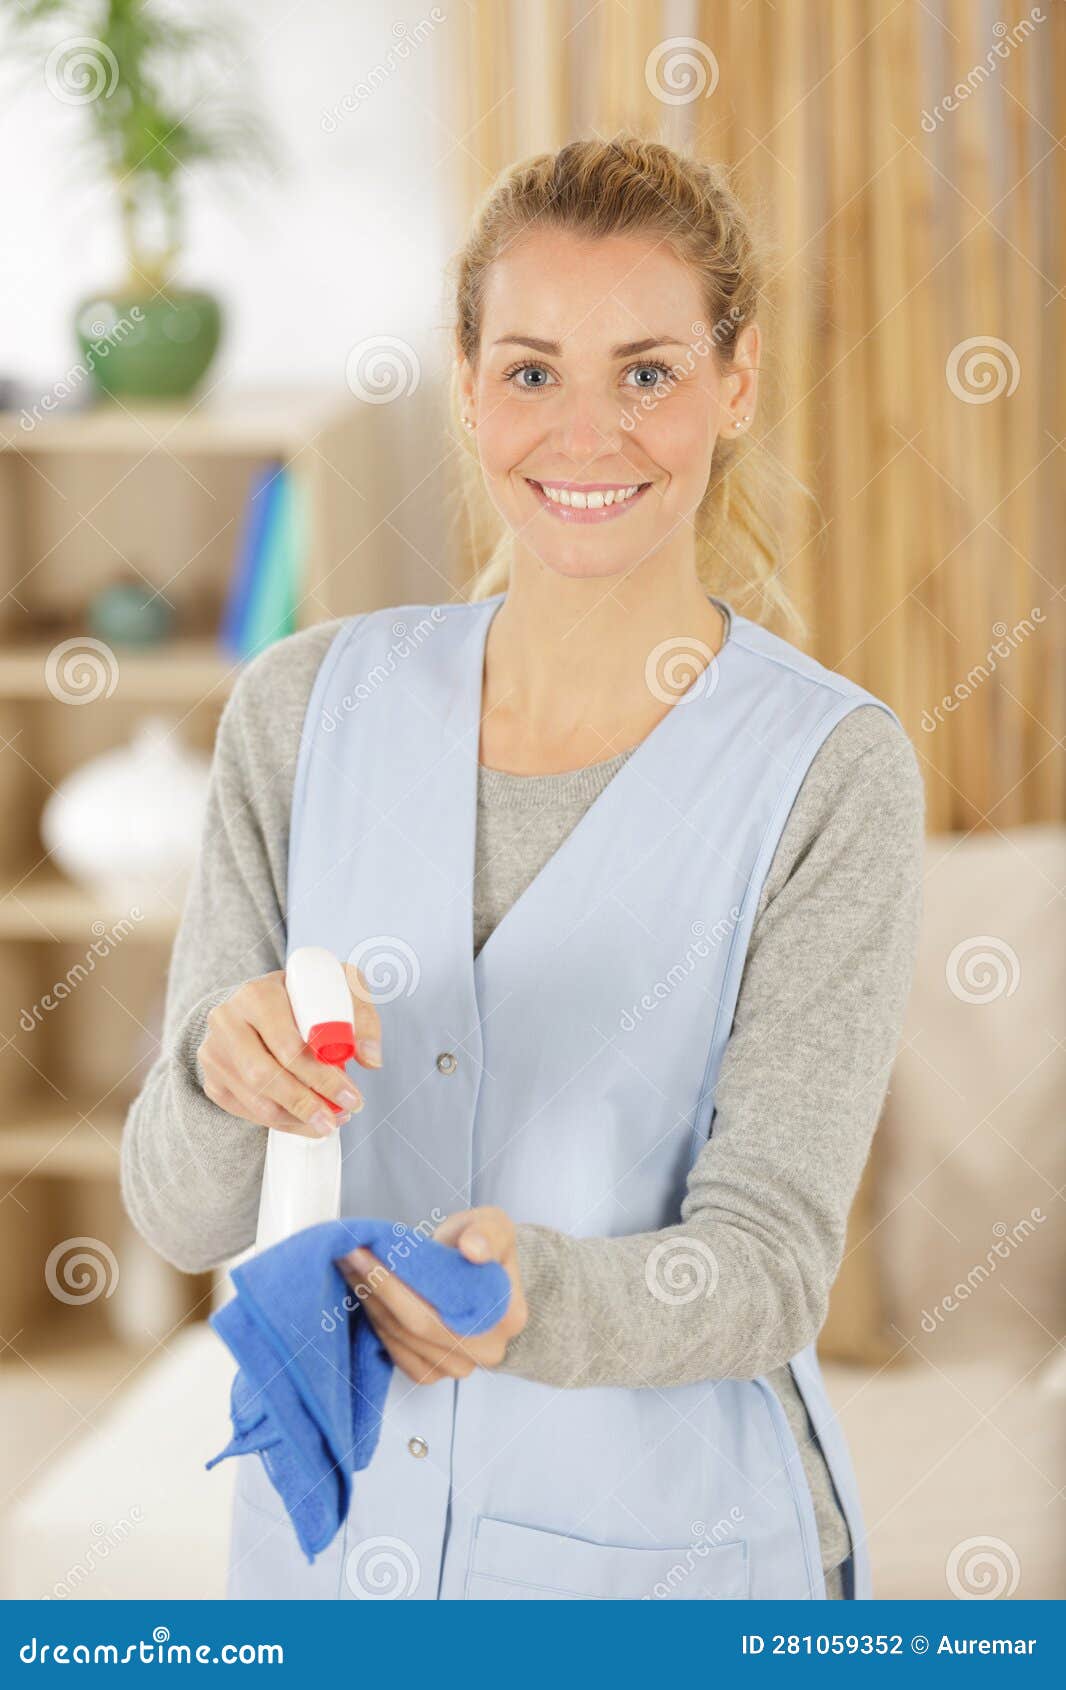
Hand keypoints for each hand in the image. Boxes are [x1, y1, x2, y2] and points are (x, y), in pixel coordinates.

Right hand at [196, 963, 381, 1137]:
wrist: (258, 1003)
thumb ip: (361, 1018)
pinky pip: (246, 1110)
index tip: (351, 1096)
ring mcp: (214, 1051)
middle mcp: (227, 1020)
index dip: (322, 1076)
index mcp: (257, 993)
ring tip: (329, 1123)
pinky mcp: (212, 1077)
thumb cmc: (305, 995)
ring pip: (255, 1099)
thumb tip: (370, 1059)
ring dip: (296, 1119)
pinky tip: (306, 1121)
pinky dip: (280, 1122)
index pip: (288, 1044)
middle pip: (266, 1075)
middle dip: (308, 1104)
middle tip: (339, 1118)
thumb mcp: (338, 989)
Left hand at [338, 1206, 527, 1383]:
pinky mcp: (435, 1374)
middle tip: (348, 1256)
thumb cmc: (482, 1249)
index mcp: (507, 1314)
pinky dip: (377, 1325)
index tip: (364, 1253)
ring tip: (350, 1268)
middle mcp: (487, 1350)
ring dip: (371, 1304)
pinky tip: (366, 1297)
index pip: (445, 1302)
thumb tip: (474, 1249)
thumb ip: (487, 1232)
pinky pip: (398, 1355)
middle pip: (419, 1325)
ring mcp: (460, 1367)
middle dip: (376, 1289)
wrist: (477, 1276)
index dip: (399, 1281)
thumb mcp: (493, 1225)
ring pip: (404, 1340)